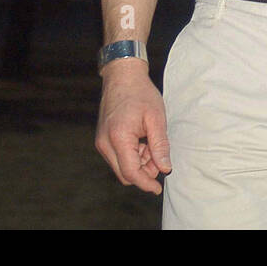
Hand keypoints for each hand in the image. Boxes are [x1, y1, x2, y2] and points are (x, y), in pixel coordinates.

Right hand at [95, 58, 170, 194]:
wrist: (122, 77)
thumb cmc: (140, 94)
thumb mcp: (156, 118)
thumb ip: (160, 145)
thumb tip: (165, 169)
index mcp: (118, 138)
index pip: (131, 172)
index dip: (146, 183)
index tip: (158, 188)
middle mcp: (105, 143)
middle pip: (125, 173)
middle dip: (144, 171)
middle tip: (159, 154)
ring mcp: (101, 142)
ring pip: (121, 167)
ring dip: (139, 163)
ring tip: (151, 141)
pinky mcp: (102, 139)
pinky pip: (118, 157)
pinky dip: (132, 155)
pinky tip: (142, 141)